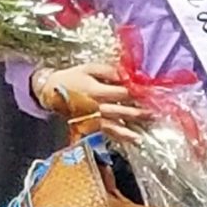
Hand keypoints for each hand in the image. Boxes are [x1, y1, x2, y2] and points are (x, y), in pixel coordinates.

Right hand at [32, 63, 148, 143]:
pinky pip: (109, 132)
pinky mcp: (91, 126)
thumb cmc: (72, 77)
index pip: (123, 92)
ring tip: (149, 124)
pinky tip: (134, 138)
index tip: (152, 93)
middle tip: (155, 111)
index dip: (138, 93)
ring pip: (117, 123)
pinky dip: (122, 136)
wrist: (51, 92)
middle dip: (140, 111)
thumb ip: (108, 71)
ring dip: (134, 124)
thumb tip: (127, 75)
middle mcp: (96, 107)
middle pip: (122, 109)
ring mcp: (94, 118)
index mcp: (96, 91)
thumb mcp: (89, 68)